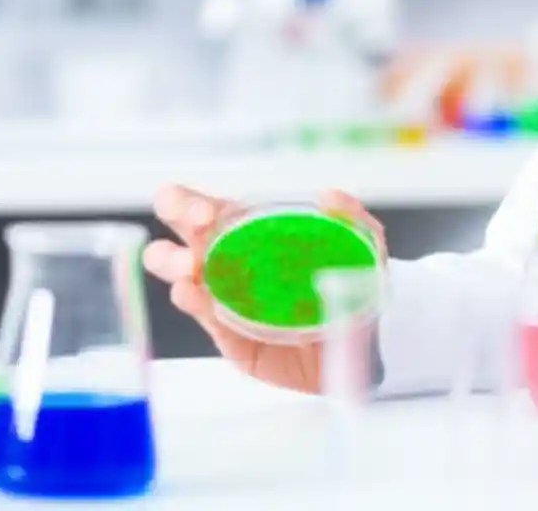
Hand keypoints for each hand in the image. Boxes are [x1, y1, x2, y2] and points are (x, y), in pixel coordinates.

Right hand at [144, 185, 386, 393]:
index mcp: (243, 229)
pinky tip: (198, 296)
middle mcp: (224, 259)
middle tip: (201, 228)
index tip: (207, 213)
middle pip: (176, 234)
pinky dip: (196, 304)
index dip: (186, 203)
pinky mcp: (228, 334)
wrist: (362, 340)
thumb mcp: (363, 244)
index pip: (196, 207)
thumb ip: (352, 217)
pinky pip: (204, 317)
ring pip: (178, 275)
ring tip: (192, 268)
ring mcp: (222, 297)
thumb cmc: (350, 282)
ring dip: (174, 265)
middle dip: (175, 224)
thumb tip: (330, 197)